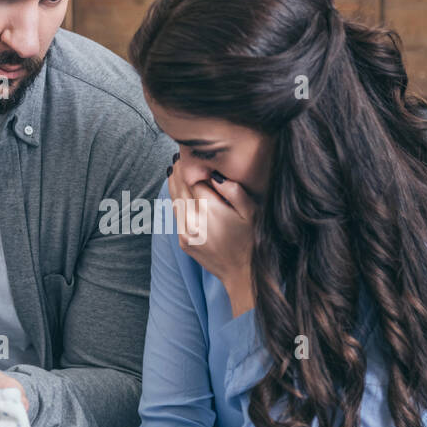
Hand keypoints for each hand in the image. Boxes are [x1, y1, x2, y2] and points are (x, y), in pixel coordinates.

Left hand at [167, 162, 257, 312]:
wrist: (243, 275)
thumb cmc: (252, 242)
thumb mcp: (252, 213)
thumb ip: (234, 191)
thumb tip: (215, 174)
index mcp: (210, 209)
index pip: (193, 178)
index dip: (191, 164)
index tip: (188, 151)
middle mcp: (194, 220)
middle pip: (180, 187)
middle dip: (178, 170)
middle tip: (177, 156)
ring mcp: (186, 232)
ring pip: (174, 201)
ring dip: (173, 184)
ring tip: (174, 169)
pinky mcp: (183, 242)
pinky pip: (176, 216)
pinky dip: (176, 202)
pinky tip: (180, 192)